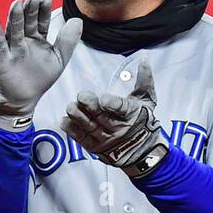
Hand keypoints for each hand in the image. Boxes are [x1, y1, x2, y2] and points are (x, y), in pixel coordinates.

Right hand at [0, 0, 81, 127]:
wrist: (23, 100)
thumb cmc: (39, 79)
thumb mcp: (58, 59)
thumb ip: (67, 41)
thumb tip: (78, 20)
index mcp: (36, 38)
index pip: (40, 21)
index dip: (43, 10)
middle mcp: (23, 40)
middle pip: (27, 22)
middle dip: (30, 8)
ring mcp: (11, 49)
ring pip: (13, 31)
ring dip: (14, 17)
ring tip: (17, 3)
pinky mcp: (1, 60)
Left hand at [62, 57, 168, 177]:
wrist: (144, 152)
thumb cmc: (143, 121)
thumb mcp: (147, 101)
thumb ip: (144, 81)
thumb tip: (144, 60)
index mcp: (131, 115)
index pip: (122, 109)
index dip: (113, 104)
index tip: (104, 99)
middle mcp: (118, 128)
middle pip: (102, 117)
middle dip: (90, 107)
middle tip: (81, 97)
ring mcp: (106, 139)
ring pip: (90, 127)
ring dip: (79, 117)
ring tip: (71, 108)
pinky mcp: (96, 147)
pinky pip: (82, 139)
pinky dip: (73, 131)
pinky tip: (65, 121)